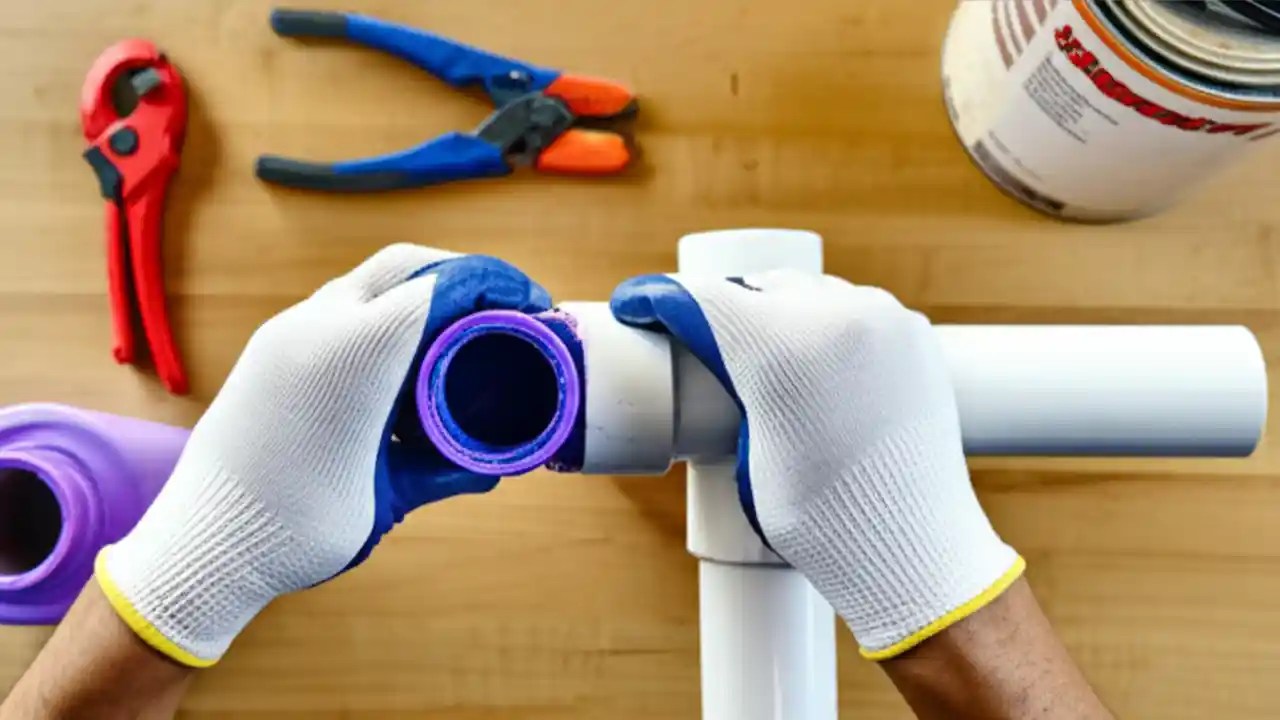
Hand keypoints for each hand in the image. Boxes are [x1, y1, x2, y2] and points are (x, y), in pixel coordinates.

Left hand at [96, 244, 550, 666]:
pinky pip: (338, 305)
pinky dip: (383, 310)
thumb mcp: (390, 496)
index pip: (443, 285)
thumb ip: (447, 470)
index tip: (534, 305)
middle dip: (464, 275)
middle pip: (408, 265)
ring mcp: (287, 330)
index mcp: (356, 353)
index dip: (498, 284)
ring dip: (420, 290)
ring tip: (459, 328)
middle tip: (504, 306)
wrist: (202, 544)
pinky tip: (403, 353)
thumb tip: (499, 467)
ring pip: (369, 281)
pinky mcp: (269, 346)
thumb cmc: (301, 528)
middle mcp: (317, 324)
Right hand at [610, 270, 1022, 658]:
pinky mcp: (913, 334)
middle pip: (754, 287)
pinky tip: (819, 365)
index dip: (654, 299)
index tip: (635, 304)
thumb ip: (735, 389)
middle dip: (723, 310)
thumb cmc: (821, 521)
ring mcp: (882, 319)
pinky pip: (855, 311)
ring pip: (808, 292)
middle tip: (701, 342)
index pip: (698, 298)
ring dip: (780, 315)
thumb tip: (730, 364)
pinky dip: (829, 327)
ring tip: (768, 361)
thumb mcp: (745, 456)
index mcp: (778, 348)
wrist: (913, 549)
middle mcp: (835, 316)